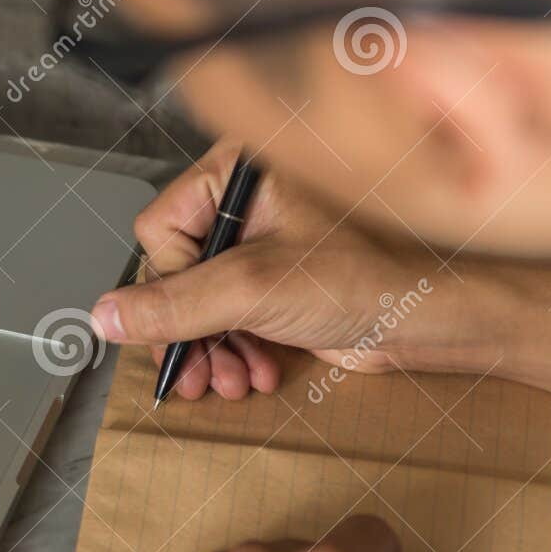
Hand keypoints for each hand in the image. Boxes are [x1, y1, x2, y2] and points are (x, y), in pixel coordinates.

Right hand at [95, 139, 494, 400]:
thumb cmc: (380, 274)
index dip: (168, 286)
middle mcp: (253, 201)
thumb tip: (106, 316)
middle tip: (193, 373)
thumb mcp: (256, 287)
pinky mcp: (284, 282)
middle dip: (189, 332)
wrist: (444, 316)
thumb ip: (173, 303)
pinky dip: (237, 353)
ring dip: (212, 351)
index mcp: (243, 170)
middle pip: (179, 271)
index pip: (164, 228)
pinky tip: (255, 372)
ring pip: (204, 302)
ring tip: (229, 381)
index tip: (179, 328)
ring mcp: (269, 244)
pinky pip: (233, 319)